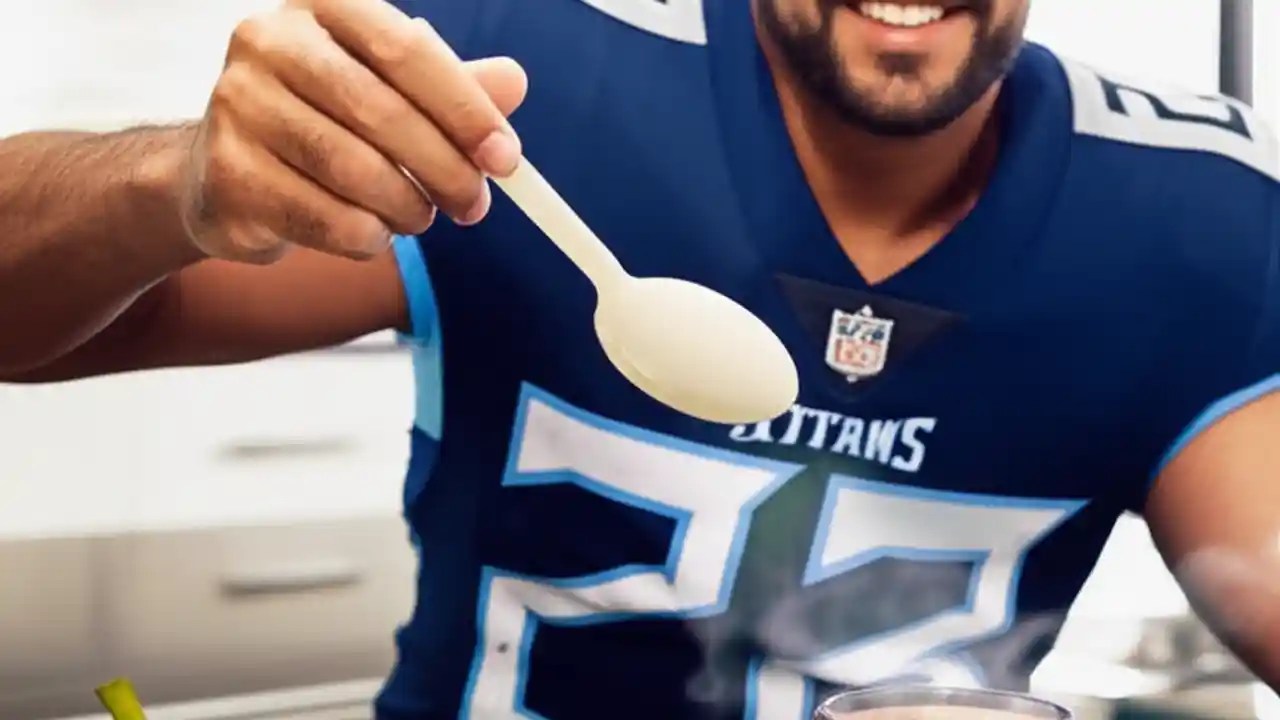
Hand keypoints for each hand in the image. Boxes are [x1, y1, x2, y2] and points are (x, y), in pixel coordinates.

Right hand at [178, 0, 527, 263]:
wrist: (226, 167)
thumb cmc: (324, 118)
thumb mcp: (389, 89)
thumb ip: (450, 86)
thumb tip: (513, 83)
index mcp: (320, 6)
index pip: (406, 49)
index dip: (465, 109)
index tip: (506, 158)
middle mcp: (268, 42)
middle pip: (381, 112)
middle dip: (445, 168)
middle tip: (475, 205)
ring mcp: (238, 106)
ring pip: (354, 171)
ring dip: (406, 207)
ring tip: (419, 216)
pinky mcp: (228, 175)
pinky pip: (325, 219)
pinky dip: (367, 236)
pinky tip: (373, 232)